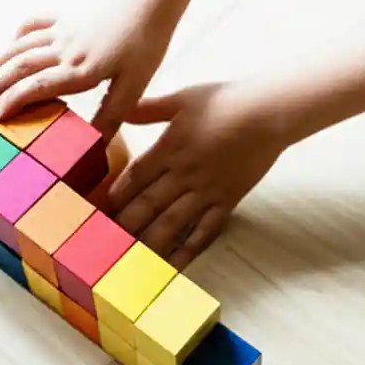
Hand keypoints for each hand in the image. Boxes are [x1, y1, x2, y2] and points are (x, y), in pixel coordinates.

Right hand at [0, 0, 172, 135]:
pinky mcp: (68, 15)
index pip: (36, 87)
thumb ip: (110, 117)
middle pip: (19, 67)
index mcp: (80, 70)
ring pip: (21, 46)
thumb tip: (95, 148)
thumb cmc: (148, 44)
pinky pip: (35, 23)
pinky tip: (12, 42)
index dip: (12, 102)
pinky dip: (19, 34)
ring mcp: (63, 29)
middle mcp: (65, 49)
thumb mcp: (133, 87)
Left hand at [109, 82, 289, 267]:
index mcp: (170, 147)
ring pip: (172, 223)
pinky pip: (205, 231)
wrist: (270, 112)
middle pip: (148, 205)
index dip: (114, 195)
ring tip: (130, 262)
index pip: (134, 177)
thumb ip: (149, 109)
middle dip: (124, 225)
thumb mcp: (183, 98)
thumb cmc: (227, 100)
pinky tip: (173, 265)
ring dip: (149, 244)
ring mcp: (206, 191)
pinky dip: (188, 250)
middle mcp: (184, 173)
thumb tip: (121, 110)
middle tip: (103, 245)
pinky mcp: (227, 201)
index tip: (95, 210)